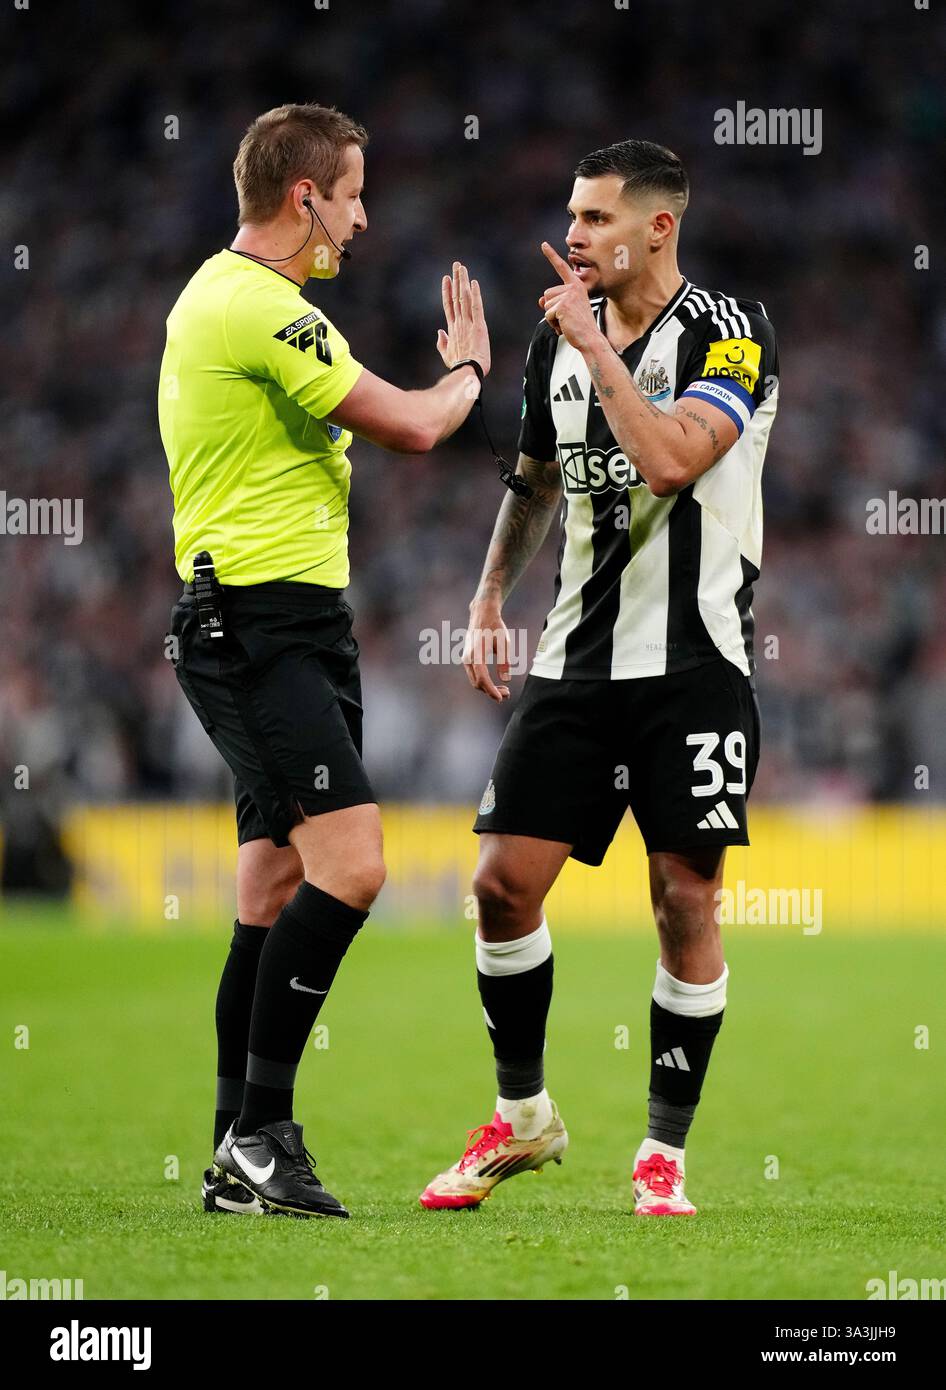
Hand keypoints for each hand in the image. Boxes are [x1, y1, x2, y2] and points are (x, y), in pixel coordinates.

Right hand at [437, 261, 489, 376]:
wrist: (467, 372)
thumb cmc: (458, 366)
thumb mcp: (446, 355)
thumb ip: (442, 342)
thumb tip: (439, 332)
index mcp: (452, 329)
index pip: (449, 305)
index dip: (447, 291)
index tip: (446, 279)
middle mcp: (458, 323)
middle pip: (456, 297)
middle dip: (456, 279)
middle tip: (456, 265)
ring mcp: (468, 324)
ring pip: (464, 298)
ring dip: (463, 281)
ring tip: (462, 267)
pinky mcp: (479, 327)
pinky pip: (476, 307)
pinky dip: (475, 295)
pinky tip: (473, 283)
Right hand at [463, 601, 510, 701]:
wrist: (482, 613)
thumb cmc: (495, 626)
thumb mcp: (504, 644)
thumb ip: (504, 662)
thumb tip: (506, 680)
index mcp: (476, 655)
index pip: (483, 679)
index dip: (492, 691)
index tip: (501, 698)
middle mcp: (468, 659)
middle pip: (477, 683)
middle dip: (491, 691)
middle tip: (507, 694)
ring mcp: (466, 659)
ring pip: (475, 680)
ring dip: (488, 688)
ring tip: (504, 690)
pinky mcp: (468, 658)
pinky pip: (474, 675)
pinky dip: (484, 681)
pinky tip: (495, 683)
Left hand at [538, 242, 601, 352]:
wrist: (589, 338)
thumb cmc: (579, 326)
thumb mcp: (566, 311)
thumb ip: (553, 302)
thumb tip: (540, 300)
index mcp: (576, 286)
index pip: (561, 268)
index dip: (551, 255)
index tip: (543, 244)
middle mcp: (573, 287)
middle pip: (547, 294)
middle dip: (552, 309)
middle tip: (567, 318)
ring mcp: (569, 295)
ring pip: (546, 305)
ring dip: (552, 317)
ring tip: (567, 322)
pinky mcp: (563, 305)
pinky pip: (548, 314)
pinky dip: (553, 323)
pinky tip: (565, 326)